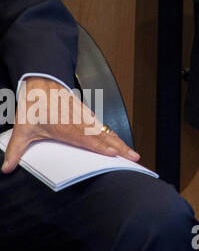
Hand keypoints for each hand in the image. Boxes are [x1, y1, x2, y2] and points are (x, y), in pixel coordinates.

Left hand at [1, 77, 138, 173]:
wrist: (42, 82)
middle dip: (119, 147)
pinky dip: (113, 134)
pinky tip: (118, 140)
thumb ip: (15, 150)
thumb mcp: (22, 128)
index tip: (113, 153)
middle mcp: (79, 122)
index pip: (87, 139)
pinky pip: (103, 126)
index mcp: (66, 127)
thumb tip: (5, 168)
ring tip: (131, 152)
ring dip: (120, 142)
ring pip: (106, 131)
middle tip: (134, 157)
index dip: (100, 146)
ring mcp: (85, 117)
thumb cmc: (34, 105)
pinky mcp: (87, 114)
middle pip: (103, 137)